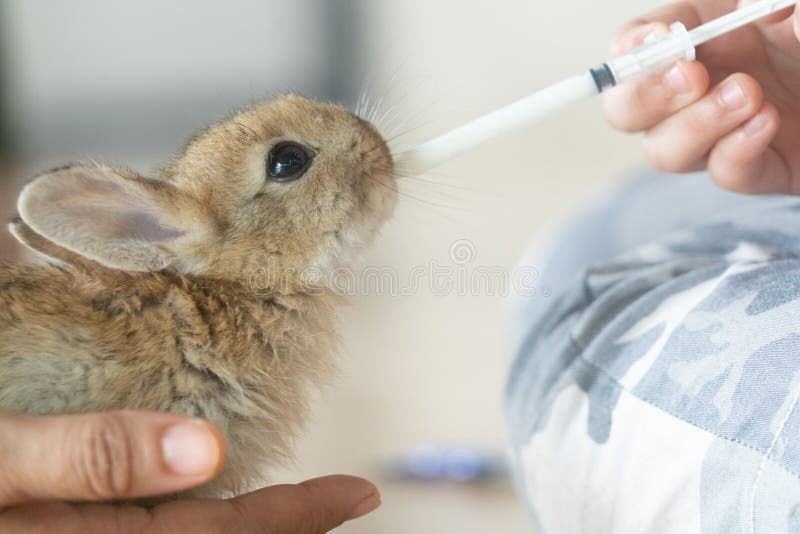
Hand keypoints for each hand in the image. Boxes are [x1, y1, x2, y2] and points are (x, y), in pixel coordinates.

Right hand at [0, 411, 379, 532]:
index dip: (298, 516)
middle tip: (332, 502)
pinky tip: (184, 505)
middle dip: (272, 528)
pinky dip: (176, 524)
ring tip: (282, 507)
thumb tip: (207, 450)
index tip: (361, 493)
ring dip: (231, 527)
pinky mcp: (53, 533)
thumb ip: (89, 458)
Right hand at [603, 1, 799, 193]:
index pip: (637, 45)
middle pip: (628, 110)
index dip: (633, 47)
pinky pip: (726, 174)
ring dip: (693, 127)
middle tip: (690, 76)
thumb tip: (732, 14)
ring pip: (664, 152)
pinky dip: (735, 153)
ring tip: (749, 96)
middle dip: (645, 96)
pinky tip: (767, 123)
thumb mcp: (797, 1)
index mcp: (709, 31)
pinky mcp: (767, 168)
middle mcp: (708, 85)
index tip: (660, 39)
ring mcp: (730, 131)